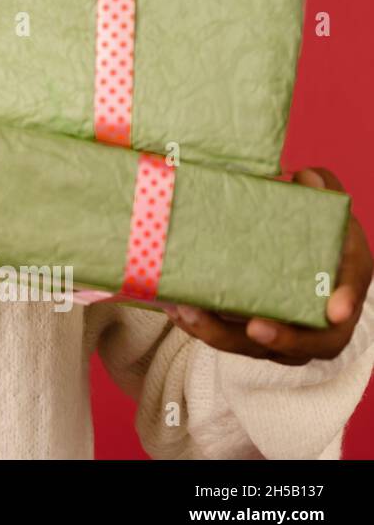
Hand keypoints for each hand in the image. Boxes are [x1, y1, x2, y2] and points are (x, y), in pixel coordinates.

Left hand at [164, 167, 370, 365]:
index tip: (335, 310)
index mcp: (344, 277)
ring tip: (190, 311)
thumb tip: (304, 176)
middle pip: (309, 342)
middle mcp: (321, 318)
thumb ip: (318, 188)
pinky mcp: (248, 336)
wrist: (296, 257)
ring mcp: (285, 333)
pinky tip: (173, 306)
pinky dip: (198, 326)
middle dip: (282, 338)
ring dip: (222, 334)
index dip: (346, 300)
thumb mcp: (322, 205)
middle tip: (256, 327)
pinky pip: (224, 339)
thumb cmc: (313, 230)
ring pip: (258, 347)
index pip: (351, 291)